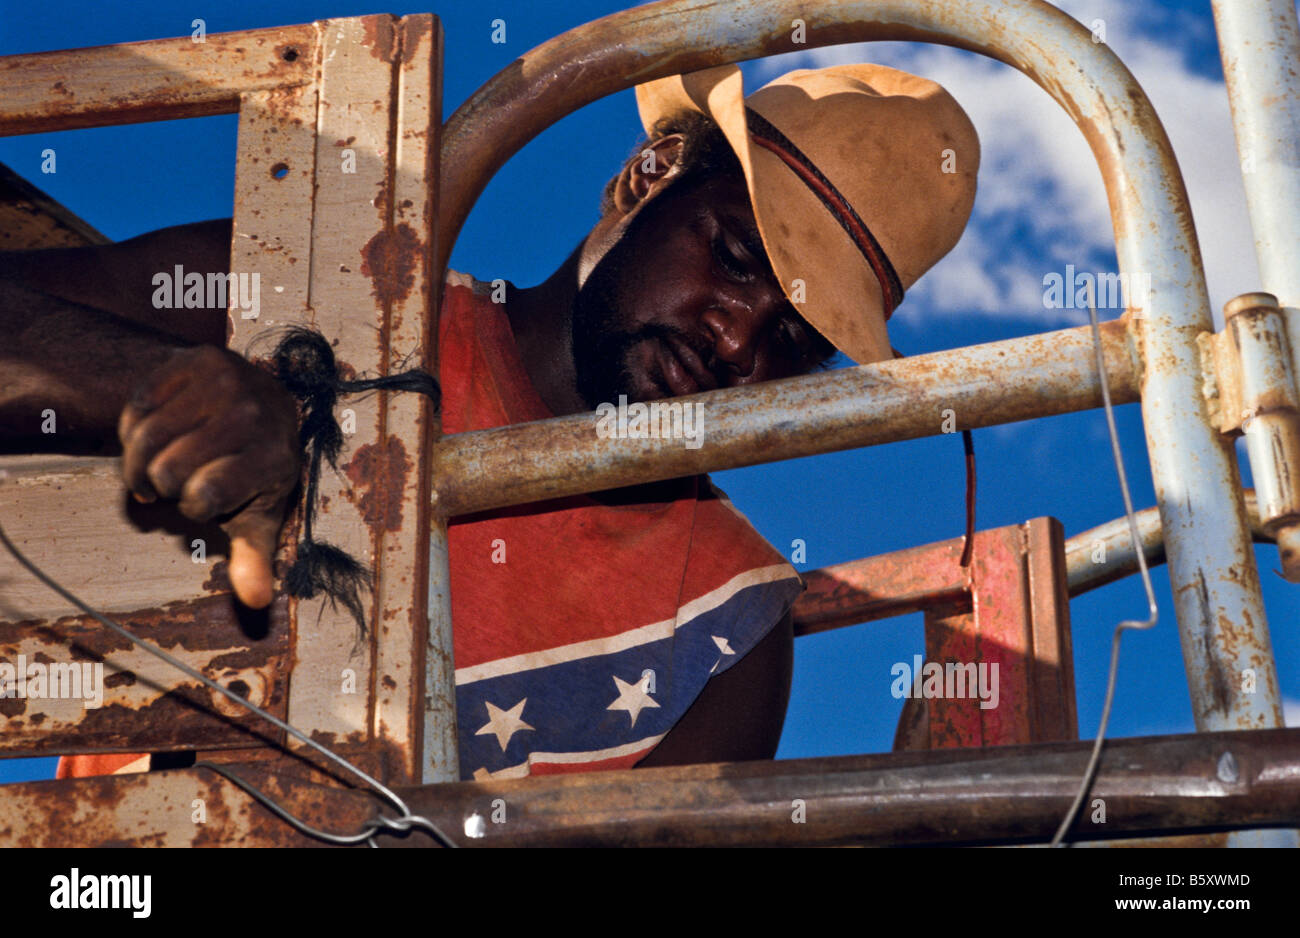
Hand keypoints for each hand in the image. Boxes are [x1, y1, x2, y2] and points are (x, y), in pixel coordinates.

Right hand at [118, 345, 300, 607]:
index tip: (210, 498)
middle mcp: (254, 416)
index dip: (194, 506)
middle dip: (165, 484)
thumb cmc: (255, 466)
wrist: (259, 398)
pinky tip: (156, 432)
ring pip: (145, 439)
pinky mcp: (198, 360)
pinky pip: (136, 406)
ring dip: (141, 460)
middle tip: (181, 478)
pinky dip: (134, 428)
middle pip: (167, 470)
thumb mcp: (258, 513)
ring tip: (162, 462)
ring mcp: (227, 383)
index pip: (203, 497)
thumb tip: (257, 602)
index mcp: (273, 460)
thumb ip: (254, 559)